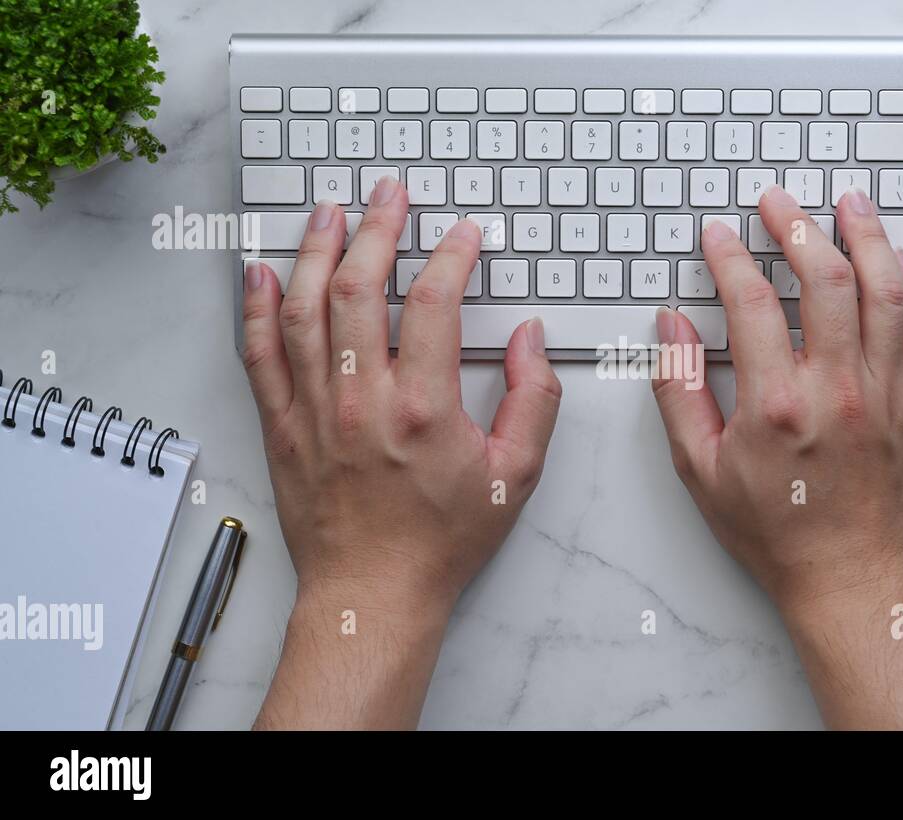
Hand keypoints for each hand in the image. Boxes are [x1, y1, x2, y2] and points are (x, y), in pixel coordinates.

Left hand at [241, 176, 560, 727]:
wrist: (372, 594)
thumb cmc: (442, 541)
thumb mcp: (516, 475)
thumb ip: (535, 399)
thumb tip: (531, 338)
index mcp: (422, 407)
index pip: (432, 303)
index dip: (450, 256)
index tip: (463, 236)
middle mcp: (360, 400)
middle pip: (357, 289)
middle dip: (376, 229)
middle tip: (390, 194)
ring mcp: (313, 411)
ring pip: (301, 310)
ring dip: (314, 251)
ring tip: (328, 212)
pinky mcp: (282, 428)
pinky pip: (259, 355)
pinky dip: (255, 308)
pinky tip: (260, 272)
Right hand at [652, 186, 902, 728]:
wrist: (852, 579)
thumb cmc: (778, 533)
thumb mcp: (700, 471)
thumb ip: (680, 391)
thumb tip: (671, 329)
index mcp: (776, 404)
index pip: (751, 301)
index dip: (730, 256)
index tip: (718, 235)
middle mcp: (837, 388)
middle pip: (825, 277)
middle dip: (797, 225)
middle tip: (777, 201)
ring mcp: (885, 392)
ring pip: (885, 291)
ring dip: (867, 236)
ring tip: (849, 203)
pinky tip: (897, 263)